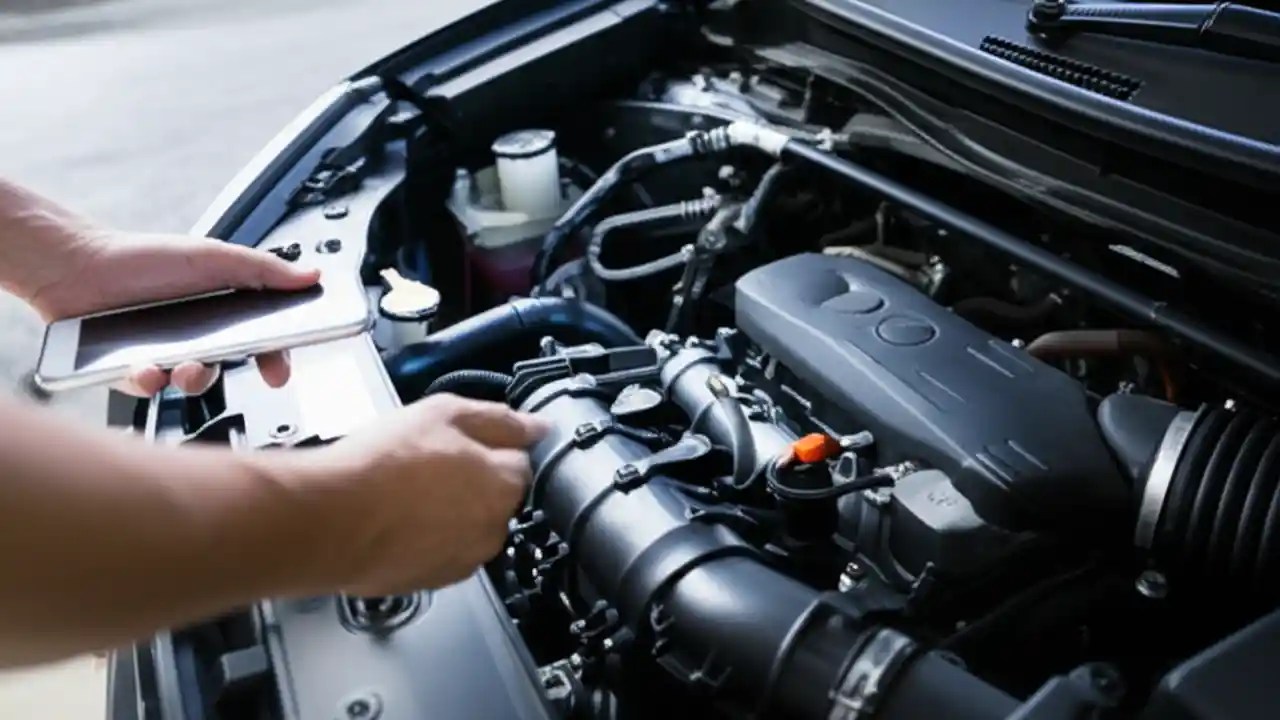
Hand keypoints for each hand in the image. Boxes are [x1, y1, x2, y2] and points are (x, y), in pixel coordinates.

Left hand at [27, 231, 319, 395]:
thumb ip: (264, 269)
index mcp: (224, 308)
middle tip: (221, 363)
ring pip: (189, 381)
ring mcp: (167, 354)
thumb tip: (311, 276)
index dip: (276, 357)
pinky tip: (143, 366)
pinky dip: (148, 380)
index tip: (279, 372)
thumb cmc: (142, 258)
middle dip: (226, 370)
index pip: (263, 340)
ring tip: (178, 367)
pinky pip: (149, 387)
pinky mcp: (135, 370)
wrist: (76, 267)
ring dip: (189, 378)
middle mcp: (198, 334)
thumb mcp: (212, 256)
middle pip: (227, 365)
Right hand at [276, 394, 549, 593]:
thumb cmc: (381, 466)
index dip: (490, 446)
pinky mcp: (433, 580)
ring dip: (450, 509)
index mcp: (504, 486)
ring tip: (406, 490)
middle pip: (496, 496)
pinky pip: (442, 550)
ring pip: (469, 525)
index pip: (521, 461)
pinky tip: (397, 518)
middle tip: (428, 461)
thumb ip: (500, 419)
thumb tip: (537, 427)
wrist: (328, 521)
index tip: (463, 442)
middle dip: (472, 479)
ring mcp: (464, 560)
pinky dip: (428, 536)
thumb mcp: (445, 413)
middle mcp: (493, 529)